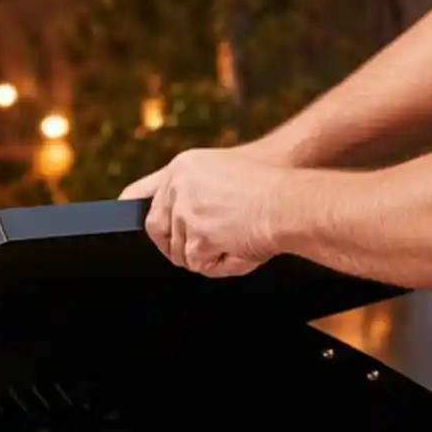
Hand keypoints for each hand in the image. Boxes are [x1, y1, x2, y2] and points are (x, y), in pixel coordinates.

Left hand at [121, 148, 285, 277]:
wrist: (293, 199)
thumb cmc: (271, 187)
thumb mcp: (223, 173)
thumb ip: (192, 190)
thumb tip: (174, 224)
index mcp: (182, 167)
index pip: (138, 194)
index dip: (142, 218)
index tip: (144, 232)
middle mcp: (177, 185)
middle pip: (155, 229)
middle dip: (175, 245)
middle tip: (202, 249)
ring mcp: (185, 210)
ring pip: (179, 251)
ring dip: (205, 255)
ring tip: (236, 239)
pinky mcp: (197, 234)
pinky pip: (198, 263)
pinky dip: (219, 264)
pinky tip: (240, 248)